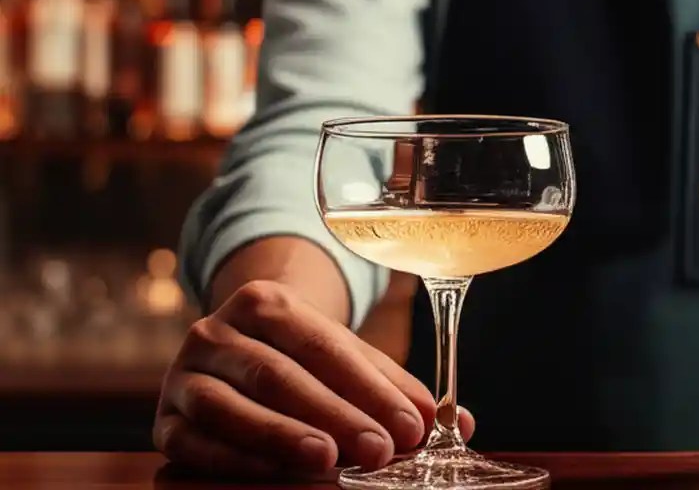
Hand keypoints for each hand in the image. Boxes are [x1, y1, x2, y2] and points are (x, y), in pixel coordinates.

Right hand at [155, 280, 474, 477]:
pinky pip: (194, 442)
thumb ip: (395, 388)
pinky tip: (276, 473)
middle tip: (378, 451)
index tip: (409, 426)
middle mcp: (218, 331)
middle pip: (282, 376)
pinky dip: (236, 459)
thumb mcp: (346, 358)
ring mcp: (185, 374)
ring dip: (283, 437)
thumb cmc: (300, 358)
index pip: (326, 347)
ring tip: (327, 462)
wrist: (230, 349)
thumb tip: (456, 421)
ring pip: (233, 407)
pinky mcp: (165, 418)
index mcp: (267, 303)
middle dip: (336, 416)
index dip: (370, 389)